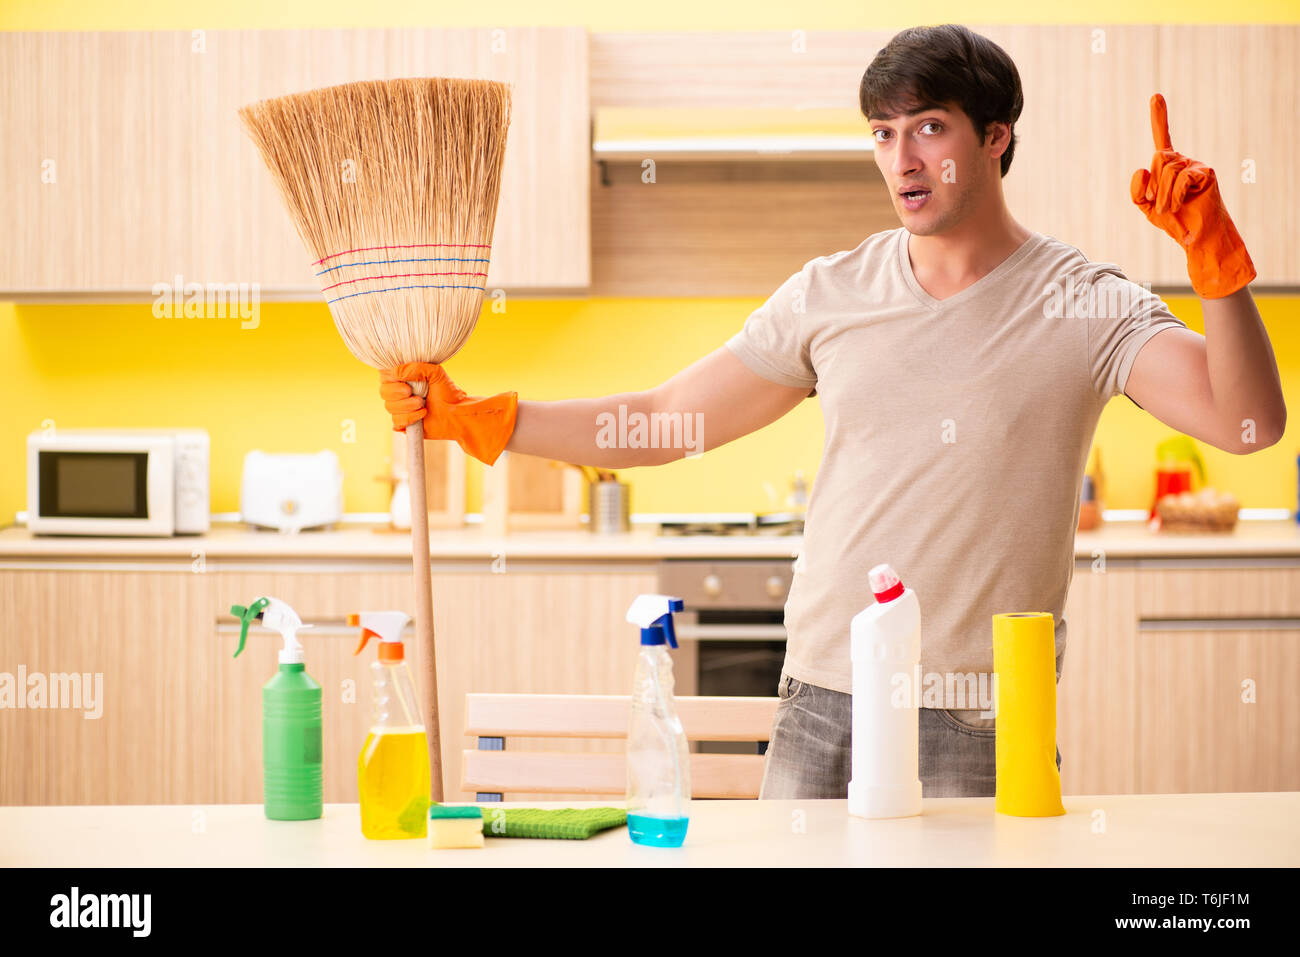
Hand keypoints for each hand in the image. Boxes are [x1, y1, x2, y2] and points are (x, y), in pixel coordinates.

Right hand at [379, 362, 517, 465]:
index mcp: (404, 378)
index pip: (384, 376)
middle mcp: (400, 393)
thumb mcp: (436, 373)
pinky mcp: (405, 424)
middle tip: (413, 393)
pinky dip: (409, 418)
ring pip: (389, 407)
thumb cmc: (448, 393)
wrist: (458, 414)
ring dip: (407, 406)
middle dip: (397, 394)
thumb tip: (396, 372)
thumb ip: (418, 368)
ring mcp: (401, 409)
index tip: (405, 382)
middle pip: (384, 392)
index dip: (390, 379)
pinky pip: (396, 422)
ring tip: (422, 404)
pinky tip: (423, 414)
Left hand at [1130, 93, 1254, 298]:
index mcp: (1167, 166)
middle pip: (1158, 159)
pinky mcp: (1205, 173)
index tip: (1155, 96)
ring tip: (1171, 208)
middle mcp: (1182, 161)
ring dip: (1163, 195)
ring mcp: (1195, 165)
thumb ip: (1138, 190)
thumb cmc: (1173, 220)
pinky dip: (1175, 195)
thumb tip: (1143, 168)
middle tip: (1162, 205)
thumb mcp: (1147, 207)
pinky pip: (1180, 178)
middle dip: (1154, 187)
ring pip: (1167, 169)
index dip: (1159, 117)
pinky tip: (1181, 204)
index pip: (1161, 138)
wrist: (1196, 237)